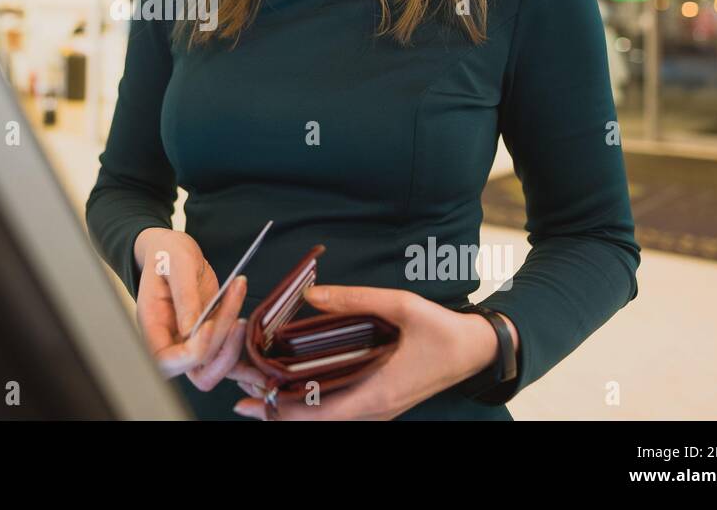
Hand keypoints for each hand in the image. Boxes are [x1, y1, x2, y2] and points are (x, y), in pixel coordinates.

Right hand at [133, 228, 252, 389]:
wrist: (173, 251)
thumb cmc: (168, 254)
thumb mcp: (177, 266)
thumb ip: (185, 297)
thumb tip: (191, 332)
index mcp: (153, 325)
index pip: (166, 360)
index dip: (192, 352)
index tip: (208, 325)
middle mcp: (170, 341)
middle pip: (196, 373)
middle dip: (222, 352)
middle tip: (236, 321)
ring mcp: (190, 343)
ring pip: (216, 368)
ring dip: (235, 348)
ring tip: (244, 317)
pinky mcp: (209, 337)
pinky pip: (225, 358)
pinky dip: (244, 358)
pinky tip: (257, 352)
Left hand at [233, 286, 515, 419]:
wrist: (477, 350)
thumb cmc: (443, 331)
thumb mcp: (402, 306)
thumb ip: (356, 299)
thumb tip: (310, 295)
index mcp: (377, 393)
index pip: (320, 413)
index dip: (282, 408)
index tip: (253, 394)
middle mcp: (373, 408)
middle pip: (314, 420)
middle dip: (274, 406)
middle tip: (239, 388)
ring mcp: (375, 407)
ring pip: (323, 418)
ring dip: (288, 405)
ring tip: (254, 388)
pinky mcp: (376, 400)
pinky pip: (335, 409)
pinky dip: (307, 402)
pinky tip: (288, 387)